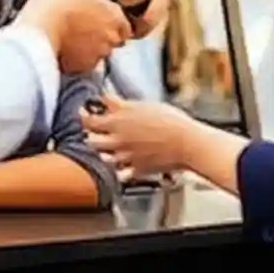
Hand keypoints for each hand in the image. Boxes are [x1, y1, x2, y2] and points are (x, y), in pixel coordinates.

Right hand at [18, 0, 131, 73]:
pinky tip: (62, 52)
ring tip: (69, 43)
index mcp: (114, 15)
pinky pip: (82, 65)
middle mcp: (112, 37)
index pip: (124, 27)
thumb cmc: (55, 1)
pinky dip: (75, 61)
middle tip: (82, 32)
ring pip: (97, 54)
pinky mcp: (82, 69)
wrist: (39, 29)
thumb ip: (91, 1)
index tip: (100, 24)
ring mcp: (98, 55)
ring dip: (88, 50)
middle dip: (101, 38)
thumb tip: (89, 5)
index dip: (112, 25)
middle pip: (112, 41)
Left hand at [80, 95, 195, 177]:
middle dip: (90, 132)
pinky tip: (123, 164)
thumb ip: (123, 105)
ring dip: (102, 150)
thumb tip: (109, 100)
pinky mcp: (135, 169)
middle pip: (90, 137)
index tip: (86, 109)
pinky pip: (120, 173)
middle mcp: (117, 139)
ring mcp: (125, 156)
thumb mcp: (144, 105)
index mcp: (118, 120)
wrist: (187, 142)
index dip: (86, 111)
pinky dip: (120, 170)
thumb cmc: (171, 121)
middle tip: (92, 127)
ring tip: (107, 145)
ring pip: (102, 156)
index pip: (90, 115)